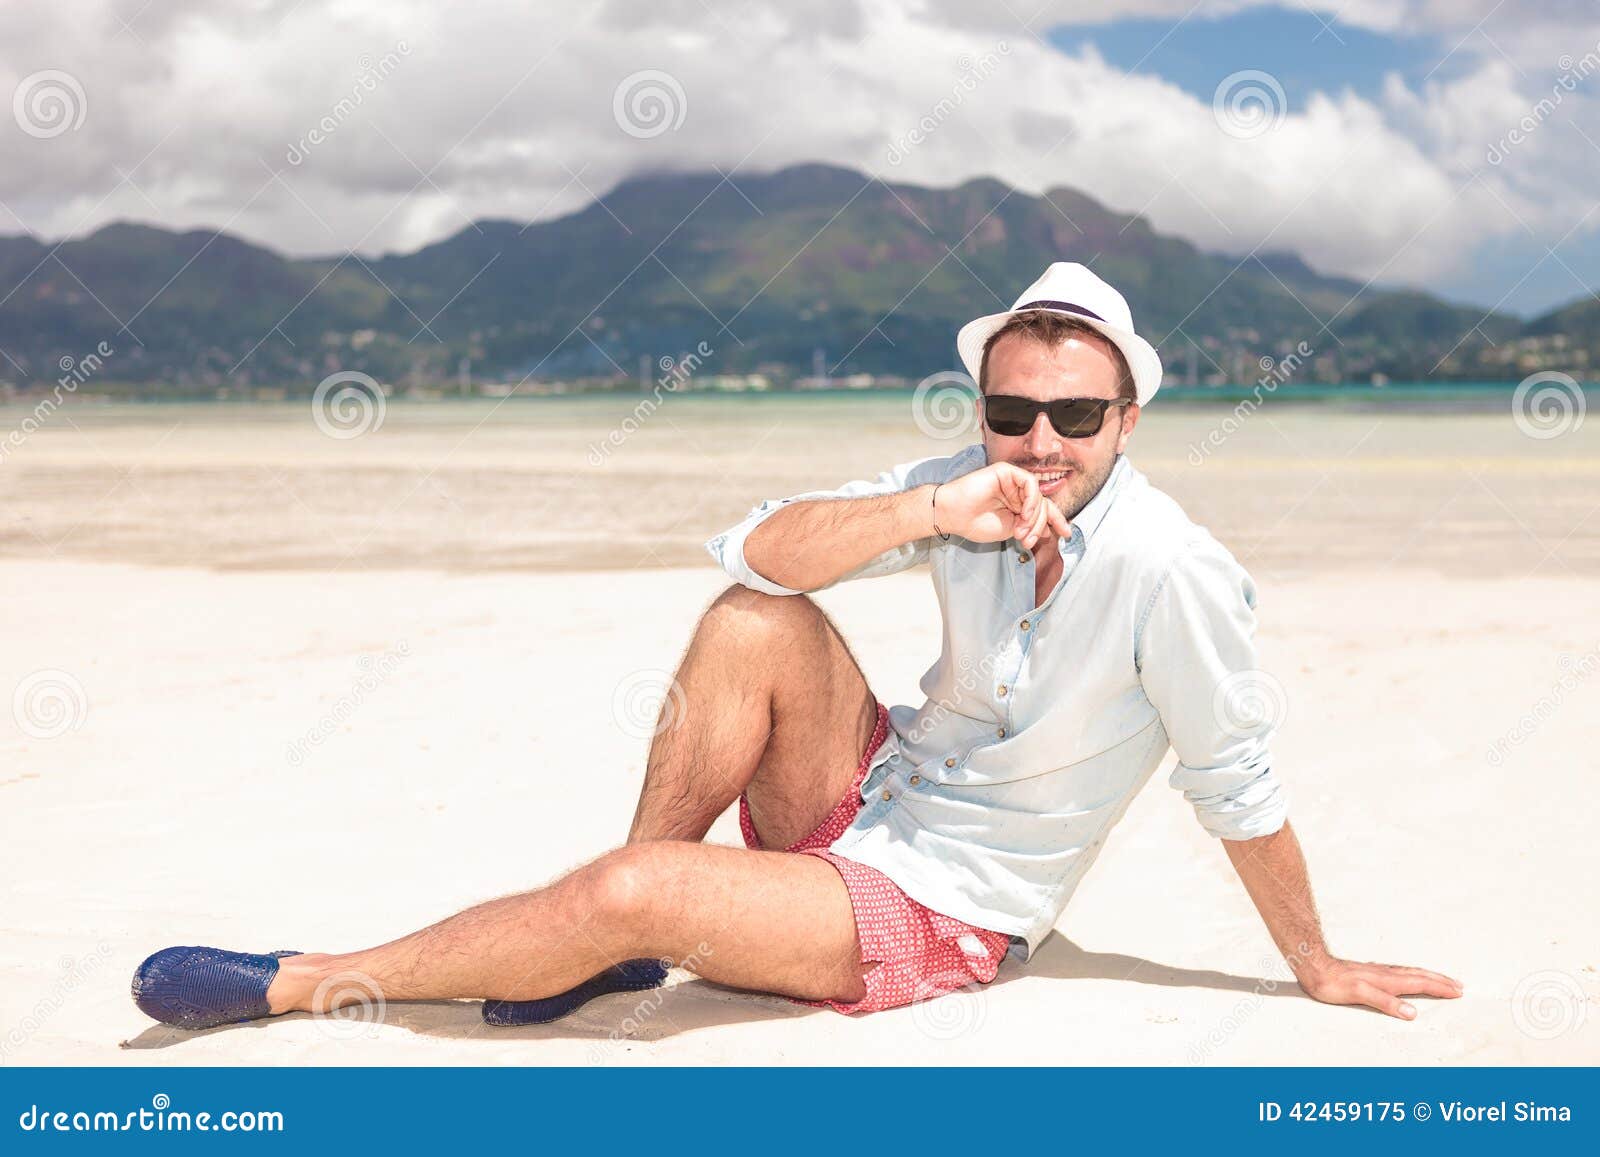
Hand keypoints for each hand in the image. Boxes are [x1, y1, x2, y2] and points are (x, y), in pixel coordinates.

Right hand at [933, 464, 1070, 549]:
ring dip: (1035, 516)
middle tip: (1027, 540)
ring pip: (1038, 495)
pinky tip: (1024, 513)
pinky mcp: (1006, 471)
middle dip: (1040, 525)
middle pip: (1044, 504)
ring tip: (1021, 530)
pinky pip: (1030, 482)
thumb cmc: (975, 523)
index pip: (1044, 510)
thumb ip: (1030, 526)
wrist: (954, 514)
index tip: (1067, 534)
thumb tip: (1049, 529)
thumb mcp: (1010, 529)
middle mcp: (1017, 492)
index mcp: (1017, 505)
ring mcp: (1012, 481)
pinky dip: (1032, 499)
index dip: (1057, 521)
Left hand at [1296, 958, 1463, 1019]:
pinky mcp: (1368, 972)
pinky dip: (1411, 975)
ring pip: (1410, 972)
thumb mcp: (1360, 994)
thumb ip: (1385, 1003)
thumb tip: (1411, 1013)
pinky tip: (1406, 977)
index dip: (1439, 988)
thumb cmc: (1332, 982)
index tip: (1457, 992)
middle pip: (1419, 976)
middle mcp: (1385, 974)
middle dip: (1440, 981)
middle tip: (1458, 985)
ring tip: (1440, 979)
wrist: (1313, 966)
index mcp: (1387, 980)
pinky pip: (1398, 972)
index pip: (1420, 984)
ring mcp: (1378, 971)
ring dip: (1428, 976)